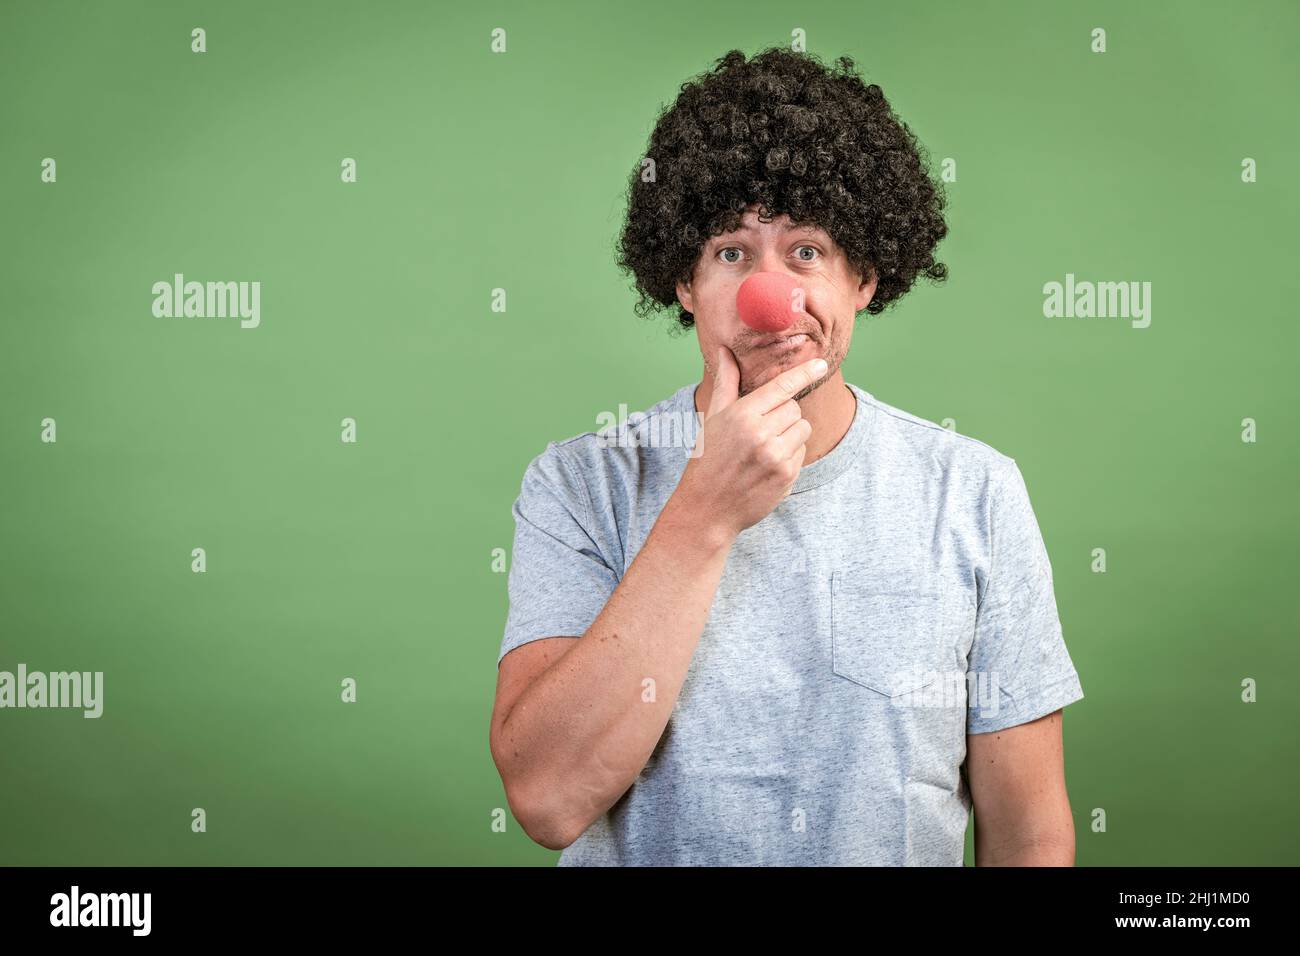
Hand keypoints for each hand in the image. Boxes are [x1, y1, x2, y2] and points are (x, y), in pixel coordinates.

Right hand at [671, 346, 825, 538]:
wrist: (707, 507)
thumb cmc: (709, 458)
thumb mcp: (714, 418)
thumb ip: (726, 383)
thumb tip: (725, 350)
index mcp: (741, 415)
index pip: (781, 386)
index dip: (803, 373)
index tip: (820, 363)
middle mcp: (760, 434)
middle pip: (794, 407)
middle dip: (783, 415)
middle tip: (761, 431)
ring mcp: (775, 455)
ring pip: (802, 428)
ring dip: (790, 434)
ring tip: (765, 448)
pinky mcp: (786, 475)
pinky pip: (803, 451)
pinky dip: (791, 455)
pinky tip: (769, 466)